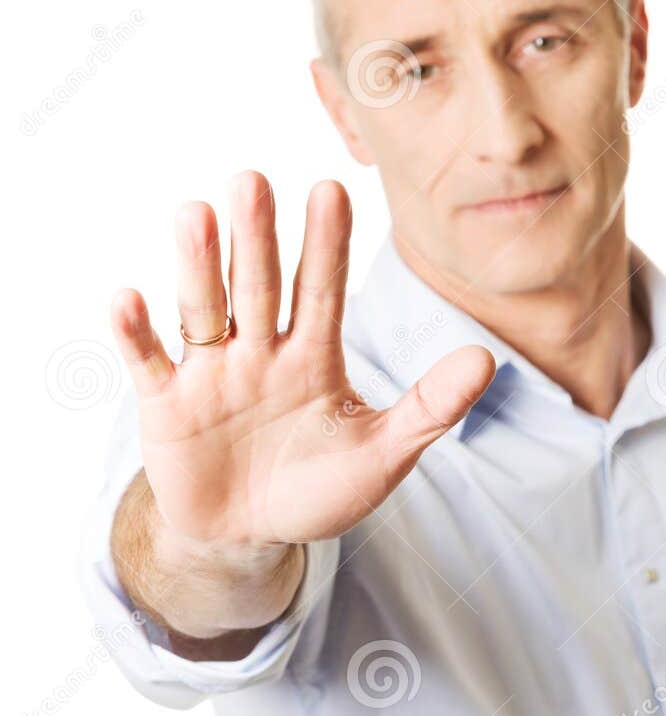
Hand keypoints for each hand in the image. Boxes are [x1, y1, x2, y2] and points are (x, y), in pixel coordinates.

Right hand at [110, 171, 494, 547]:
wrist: (249, 536)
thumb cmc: (317, 489)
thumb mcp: (382, 454)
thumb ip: (429, 407)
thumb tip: (487, 358)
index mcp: (313, 355)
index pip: (321, 290)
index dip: (326, 244)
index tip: (332, 190)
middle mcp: (260, 350)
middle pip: (258, 285)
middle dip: (255, 237)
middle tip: (252, 178)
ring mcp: (210, 372)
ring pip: (203, 308)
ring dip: (197, 265)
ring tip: (195, 213)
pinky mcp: (165, 403)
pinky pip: (149, 361)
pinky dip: (135, 333)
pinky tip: (128, 297)